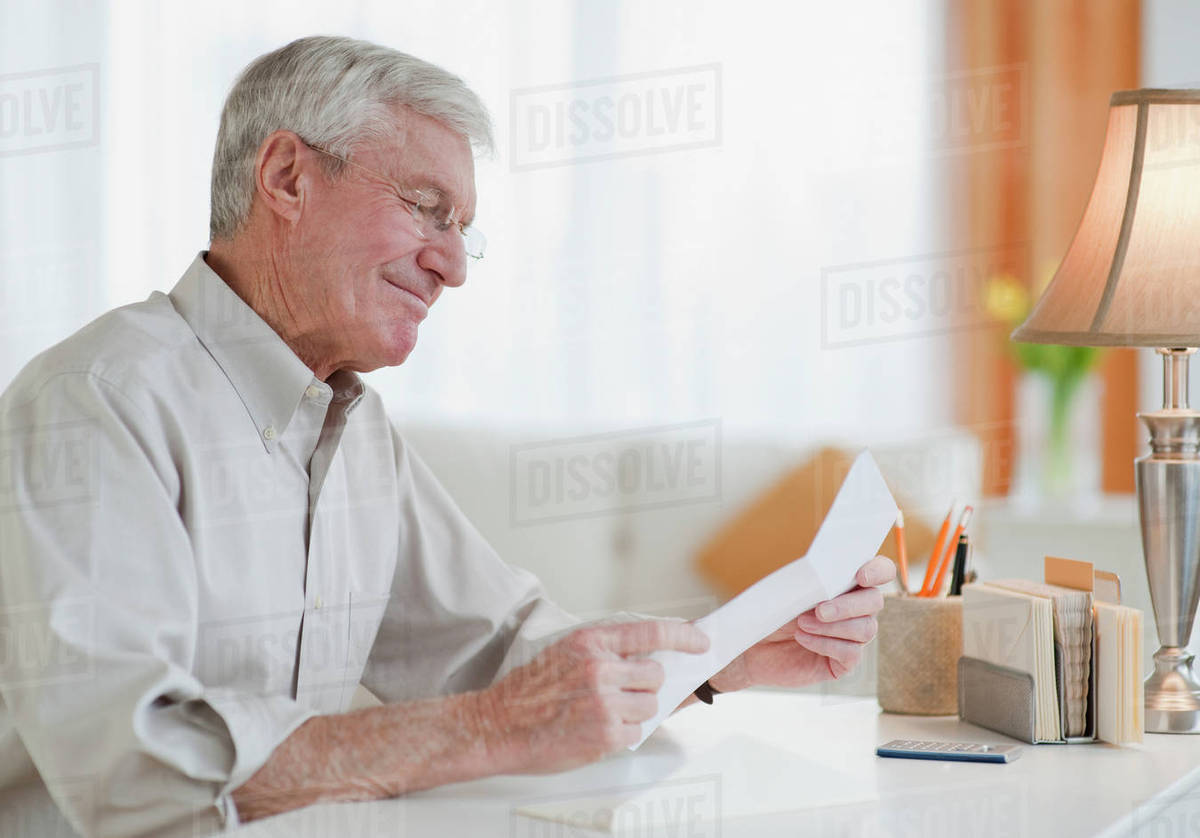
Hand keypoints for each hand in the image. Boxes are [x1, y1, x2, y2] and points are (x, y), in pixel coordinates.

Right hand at [479, 620, 709, 772]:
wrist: (497, 725)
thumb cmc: (529, 691)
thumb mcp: (566, 652)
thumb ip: (606, 650)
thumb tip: (649, 655)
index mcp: (591, 641)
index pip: (652, 631)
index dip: (684, 635)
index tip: (701, 641)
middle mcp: (600, 667)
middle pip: (656, 673)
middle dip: (646, 685)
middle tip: (622, 694)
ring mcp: (604, 702)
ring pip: (650, 704)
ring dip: (635, 712)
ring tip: (603, 713)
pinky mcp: (605, 733)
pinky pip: (636, 732)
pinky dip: (622, 734)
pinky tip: (594, 730)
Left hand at [711, 556, 894, 691]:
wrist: (751, 643)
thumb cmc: (771, 608)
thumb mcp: (789, 586)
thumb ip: (812, 575)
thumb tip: (827, 567)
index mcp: (848, 582)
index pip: (881, 571)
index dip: (878, 571)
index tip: (860, 575)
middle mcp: (856, 608)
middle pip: (875, 601)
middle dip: (848, 605)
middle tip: (818, 609)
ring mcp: (852, 636)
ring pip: (866, 629)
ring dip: (832, 626)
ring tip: (801, 624)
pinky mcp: (844, 662)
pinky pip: (852, 652)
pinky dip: (826, 644)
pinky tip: (803, 639)